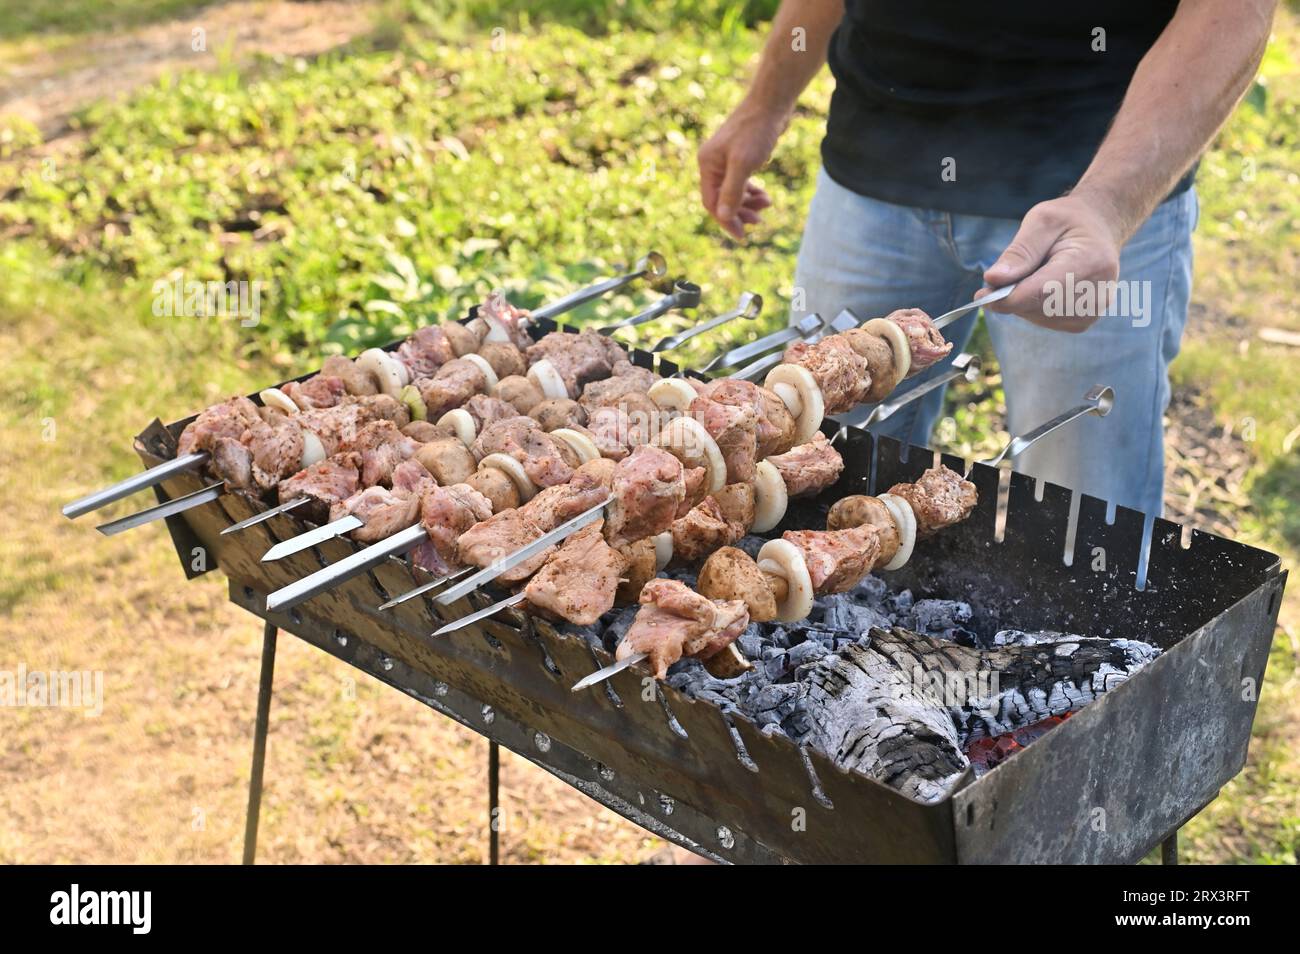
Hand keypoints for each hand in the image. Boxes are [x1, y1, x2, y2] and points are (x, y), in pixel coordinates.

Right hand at [698, 103, 783, 239]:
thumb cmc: (756, 131)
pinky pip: (741, 182)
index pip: (711, 203)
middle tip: (760, 221)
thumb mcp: (743, 164)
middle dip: (740, 212)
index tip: (743, 235)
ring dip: (748, 203)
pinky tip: (763, 194)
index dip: (726, 221)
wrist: (771, 103)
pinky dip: (751, 191)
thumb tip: (722, 217)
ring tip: (767, 204)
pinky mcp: (740, 156)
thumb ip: (732, 191)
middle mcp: (713, 163)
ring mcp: (726, 160)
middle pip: (722, 200)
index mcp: (707, 165)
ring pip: (733, 192)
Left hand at [978, 191, 1125, 332]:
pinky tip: (1043, 286)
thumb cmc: (1067, 221)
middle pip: (1036, 306)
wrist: (1099, 228)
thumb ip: (1019, 252)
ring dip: (1023, 300)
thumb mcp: (1041, 221)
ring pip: (1036, 316)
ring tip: (1034, 273)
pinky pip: (1043, 320)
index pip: (1042, 291)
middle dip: (1012, 294)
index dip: (1007, 297)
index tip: (981, 294)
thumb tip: (992, 280)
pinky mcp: (1083, 321)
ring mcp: (1092, 311)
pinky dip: (1033, 306)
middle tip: (1003, 276)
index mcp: (1090, 262)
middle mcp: (1097, 292)